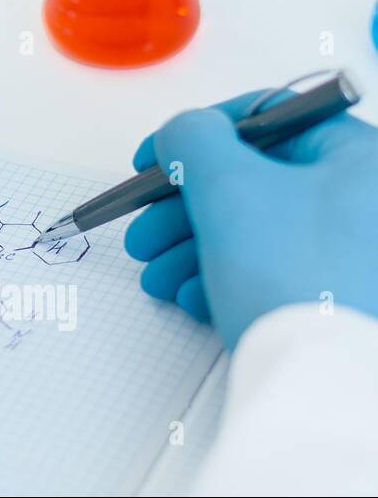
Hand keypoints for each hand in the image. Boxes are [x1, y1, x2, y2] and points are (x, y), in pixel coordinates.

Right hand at [125, 89, 377, 348]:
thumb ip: (192, 138)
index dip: (197, 133)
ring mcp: (354, 251)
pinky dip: (222, 277)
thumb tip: (183, 133)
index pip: (265, 117)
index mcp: (356, 156)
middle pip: (253, 179)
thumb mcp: (228, 185)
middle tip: (142, 232)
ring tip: (155, 277)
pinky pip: (271, 269)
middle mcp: (363, 198)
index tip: (150, 160)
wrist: (326, 379)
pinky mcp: (336, 293)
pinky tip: (193, 299)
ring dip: (189, 248)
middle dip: (181, 208)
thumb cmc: (292, 272)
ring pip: (254, 229)